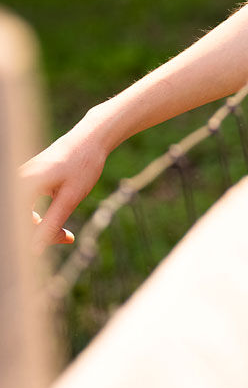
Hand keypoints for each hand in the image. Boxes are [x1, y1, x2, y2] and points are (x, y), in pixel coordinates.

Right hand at [20, 114, 109, 249]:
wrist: (90, 138)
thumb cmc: (83, 164)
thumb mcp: (71, 197)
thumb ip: (51, 223)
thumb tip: (34, 250)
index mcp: (24, 184)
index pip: (20, 223)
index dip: (37, 237)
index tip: (64, 238)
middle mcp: (16, 181)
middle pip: (17, 219)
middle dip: (37, 234)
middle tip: (67, 237)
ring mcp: (18, 179)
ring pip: (19, 214)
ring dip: (37, 227)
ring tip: (65, 233)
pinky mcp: (24, 181)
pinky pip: (22, 206)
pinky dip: (37, 217)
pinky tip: (57, 223)